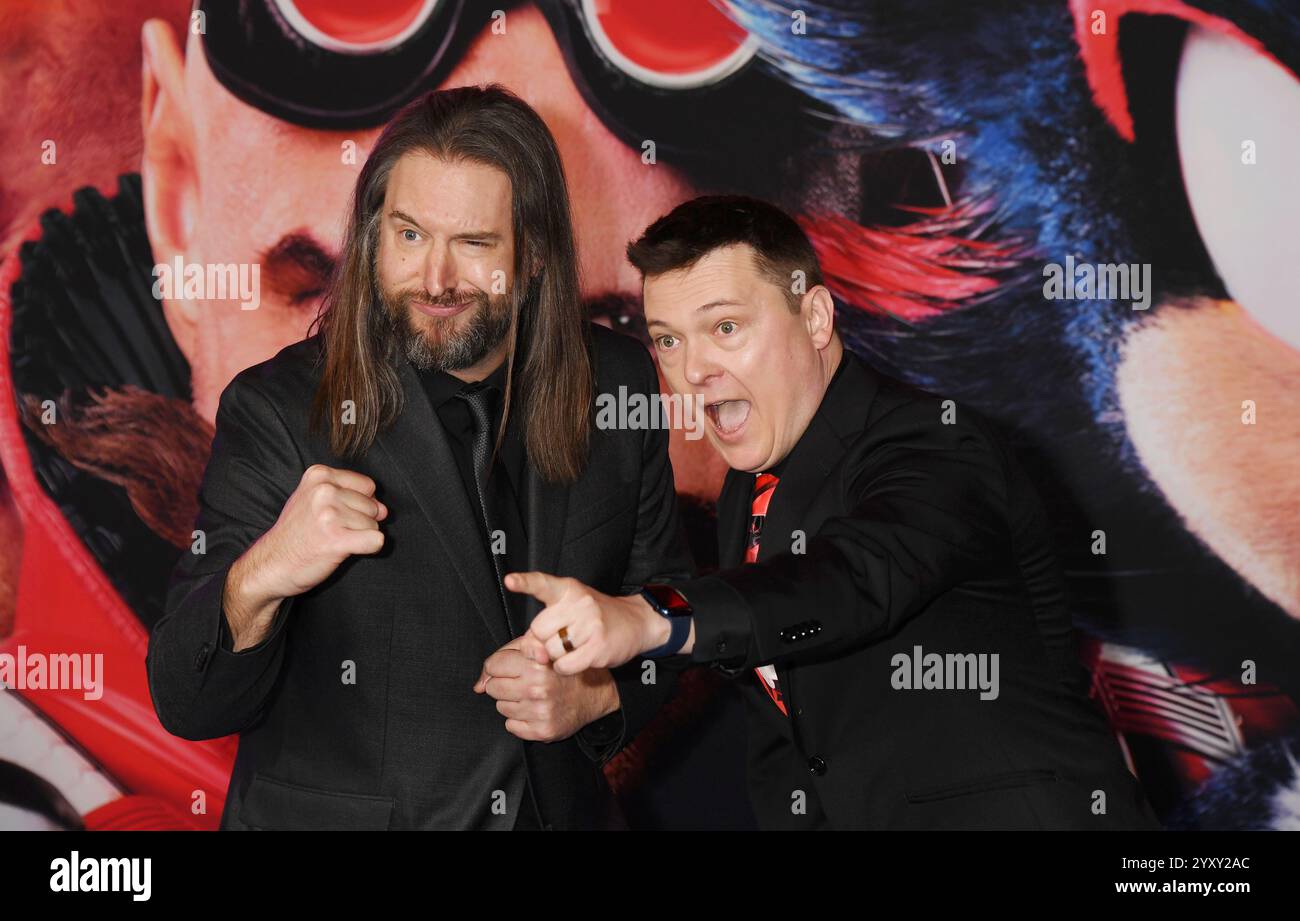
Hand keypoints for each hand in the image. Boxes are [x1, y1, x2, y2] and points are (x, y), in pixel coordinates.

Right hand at [225, 465, 386, 648]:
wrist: (271, 564)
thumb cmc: (296, 533)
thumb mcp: (313, 500)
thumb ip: (351, 497)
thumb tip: (385, 509)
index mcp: (319, 475)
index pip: (367, 485)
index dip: (360, 503)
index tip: (337, 515)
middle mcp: (324, 491)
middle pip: (373, 505)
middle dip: (360, 521)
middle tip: (331, 531)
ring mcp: (330, 514)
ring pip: (374, 524)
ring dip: (358, 536)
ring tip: (332, 540)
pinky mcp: (337, 539)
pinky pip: (376, 540)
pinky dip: (368, 548)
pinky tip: (345, 550)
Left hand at [472, 634, 619, 740]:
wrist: (595, 694)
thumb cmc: (562, 669)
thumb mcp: (537, 649)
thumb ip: (504, 656)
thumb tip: (478, 684)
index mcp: (536, 663)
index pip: (493, 665)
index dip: (499, 665)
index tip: (511, 667)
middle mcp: (538, 688)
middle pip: (492, 688)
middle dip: (504, 684)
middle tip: (523, 682)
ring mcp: (540, 712)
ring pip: (501, 708)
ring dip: (512, 702)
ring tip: (532, 696)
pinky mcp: (543, 731)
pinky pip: (511, 726)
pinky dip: (520, 720)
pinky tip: (535, 710)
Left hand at [505, 572, 668, 675]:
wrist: (636, 622)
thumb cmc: (596, 616)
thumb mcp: (570, 609)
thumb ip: (544, 625)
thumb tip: (529, 651)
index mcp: (568, 590)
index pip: (543, 584)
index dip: (525, 582)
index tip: (510, 581)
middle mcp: (579, 603)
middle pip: (538, 630)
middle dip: (544, 640)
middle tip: (562, 637)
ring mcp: (590, 625)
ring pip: (550, 651)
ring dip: (556, 656)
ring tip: (574, 646)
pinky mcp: (598, 647)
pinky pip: (564, 666)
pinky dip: (566, 668)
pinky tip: (578, 658)